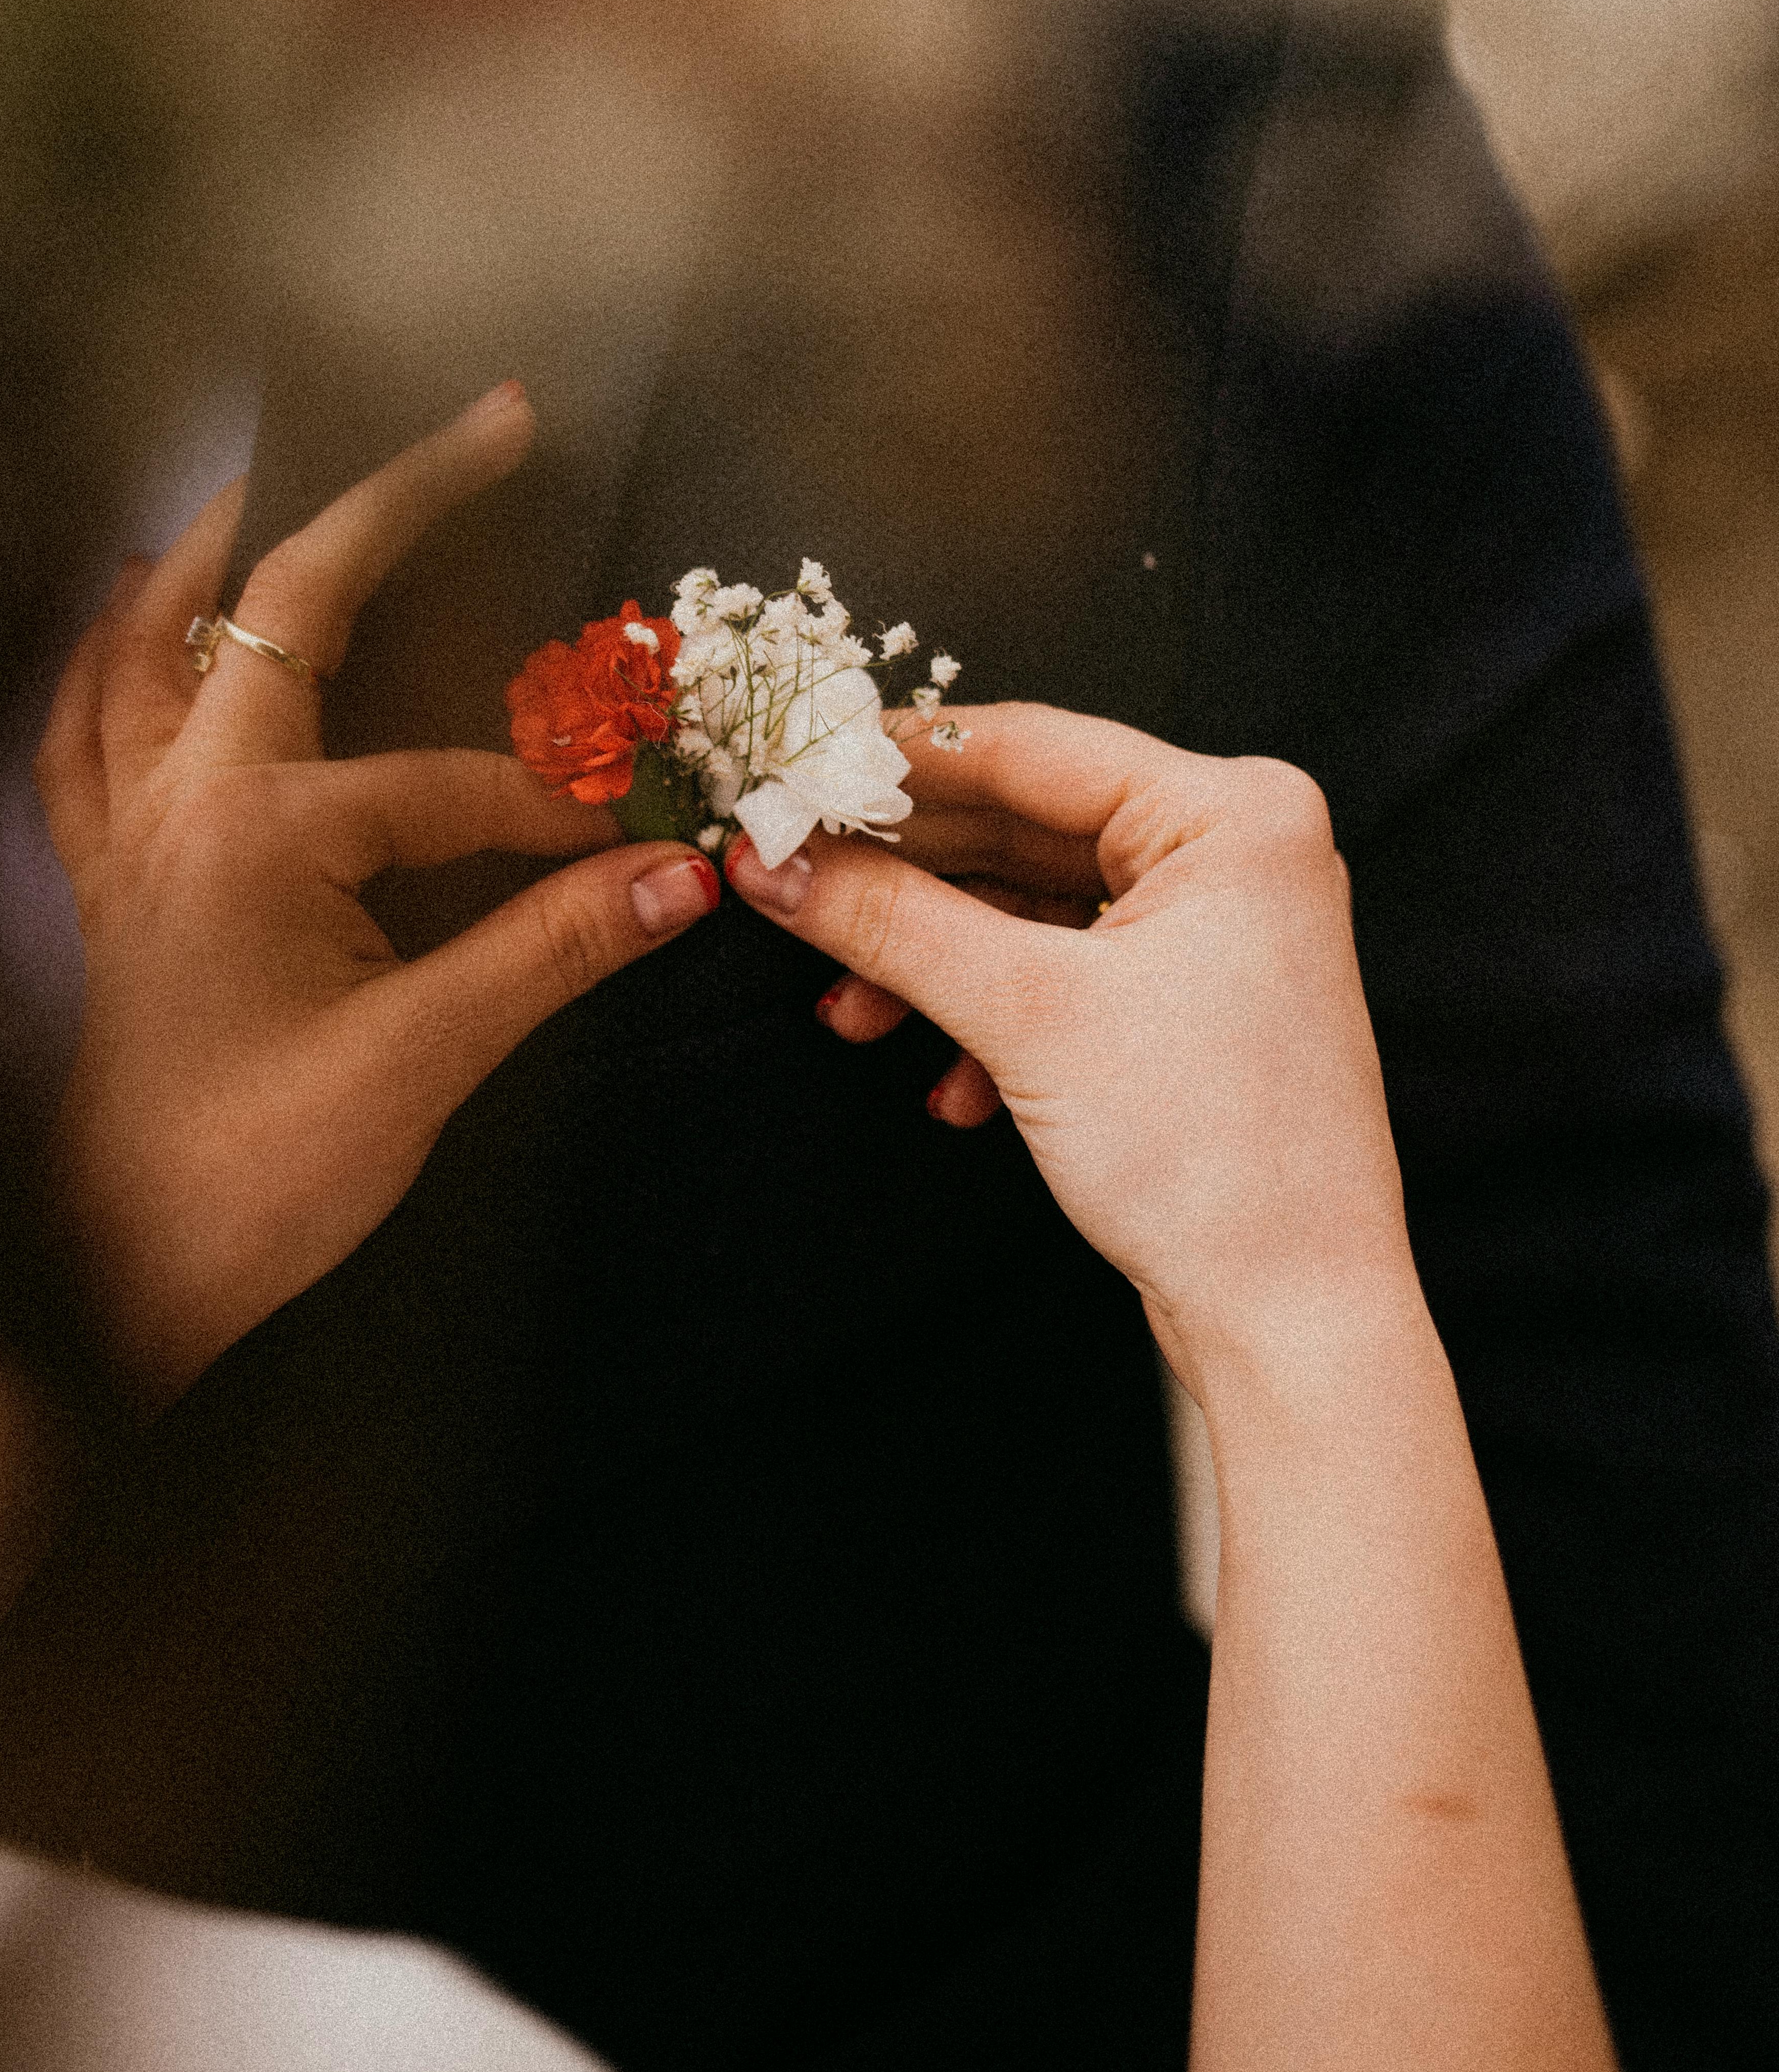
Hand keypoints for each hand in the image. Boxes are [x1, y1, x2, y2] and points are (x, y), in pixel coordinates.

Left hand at [36, 382, 718, 1400]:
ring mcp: (127, 831)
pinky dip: (101, 658)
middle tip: (491, 420)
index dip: (561, 809)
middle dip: (395, 499)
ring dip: (213, 543)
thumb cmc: (256, 1175)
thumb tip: (683, 877)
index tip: (650, 835)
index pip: (452, 787)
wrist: (109, 1282)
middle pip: (284, 602)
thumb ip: (551, 951)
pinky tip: (120, 622)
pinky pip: (79, 731)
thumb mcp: (422, 1063)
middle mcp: (180, 797)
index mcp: (259, 832)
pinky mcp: (105, 877)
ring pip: (145, 639)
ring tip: (266, 461)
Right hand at [725, 706, 1411, 1398]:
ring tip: (852, 1013)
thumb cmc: (1213, 1162)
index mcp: (1234, 812)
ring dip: (936, 959)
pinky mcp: (1195, 1002)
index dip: (890, 764)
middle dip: (904, 878)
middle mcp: (1239, 850)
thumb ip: (891, 921)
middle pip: (1023, 824)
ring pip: (1033, 905)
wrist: (1296, 1324)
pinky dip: (994, 1015)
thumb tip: (775, 859)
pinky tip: (948, 1087)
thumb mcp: (1026, 1015)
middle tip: (790, 886)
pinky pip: (1066, 968)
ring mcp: (1222, 928)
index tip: (789, 776)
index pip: (1027, 747)